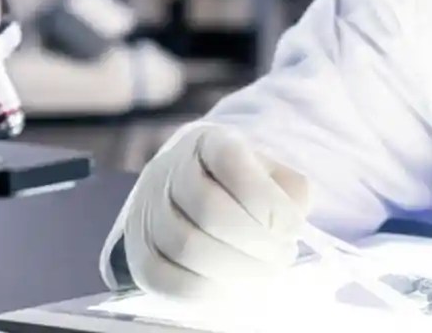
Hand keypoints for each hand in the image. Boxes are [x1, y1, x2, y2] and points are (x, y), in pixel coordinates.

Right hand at [123, 124, 309, 299]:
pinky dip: (208, 290)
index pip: (230, 160)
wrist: (188, 197)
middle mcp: (169, 171)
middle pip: (209, 209)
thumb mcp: (270, 174)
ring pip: (186, 247)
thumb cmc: (239, 187)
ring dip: (237, 268)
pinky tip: (235, 286)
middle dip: (256, 241)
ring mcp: (146, 212)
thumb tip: (289, 222)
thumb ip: (289, 192)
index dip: (267, 200)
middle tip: (283, 256)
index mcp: (206, 142)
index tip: (294, 227)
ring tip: (266, 272)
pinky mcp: (138, 253)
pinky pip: (167, 279)